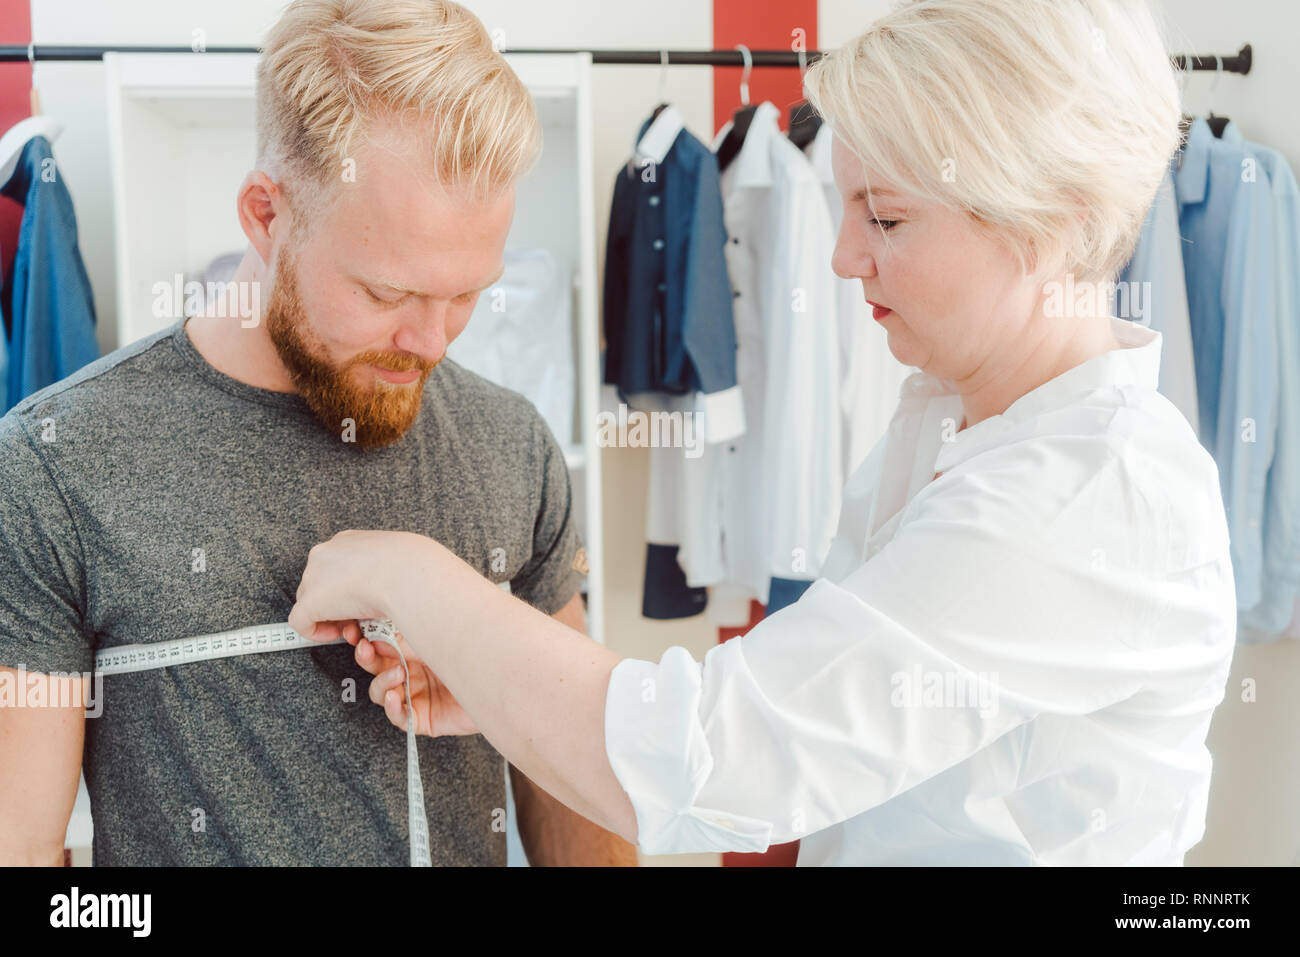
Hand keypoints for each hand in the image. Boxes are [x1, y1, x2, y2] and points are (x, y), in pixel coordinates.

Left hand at [288, 529, 434, 641]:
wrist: (405, 573)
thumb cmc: (411, 566)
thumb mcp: (398, 559)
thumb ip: (385, 567)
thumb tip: (392, 580)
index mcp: (347, 541)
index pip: (335, 567)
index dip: (345, 588)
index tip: (360, 601)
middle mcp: (326, 553)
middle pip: (319, 584)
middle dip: (335, 604)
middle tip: (356, 617)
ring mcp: (314, 576)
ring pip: (310, 602)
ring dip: (330, 617)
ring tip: (353, 625)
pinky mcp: (310, 602)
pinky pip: (301, 622)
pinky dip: (317, 632)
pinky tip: (338, 634)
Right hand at [345, 627, 478, 737]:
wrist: (504, 681)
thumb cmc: (477, 655)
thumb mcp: (438, 641)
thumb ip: (408, 639)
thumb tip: (378, 631)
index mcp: (412, 651)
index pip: (380, 645)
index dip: (364, 640)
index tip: (353, 632)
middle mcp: (411, 673)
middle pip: (375, 668)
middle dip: (366, 659)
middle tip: (365, 649)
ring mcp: (416, 696)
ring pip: (382, 693)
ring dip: (383, 683)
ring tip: (397, 674)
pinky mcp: (424, 719)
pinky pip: (401, 718)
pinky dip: (394, 708)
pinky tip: (397, 697)